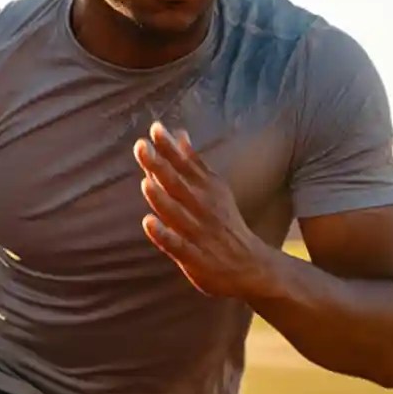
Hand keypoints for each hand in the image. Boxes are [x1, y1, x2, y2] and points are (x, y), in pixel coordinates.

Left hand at [133, 121, 274, 297]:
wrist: (252, 266)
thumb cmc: (224, 222)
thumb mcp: (214, 188)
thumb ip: (193, 162)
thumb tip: (179, 133)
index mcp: (208, 189)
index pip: (185, 164)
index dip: (169, 147)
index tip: (155, 128)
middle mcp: (203, 207)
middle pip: (177, 184)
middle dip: (159, 165)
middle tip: (141, 146)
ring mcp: (198, 232)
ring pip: (176, 213)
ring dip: (161, 197)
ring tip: (145, 181)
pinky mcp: (193, 257)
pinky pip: (176, 244)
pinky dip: (163, 234)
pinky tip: (148, 223)